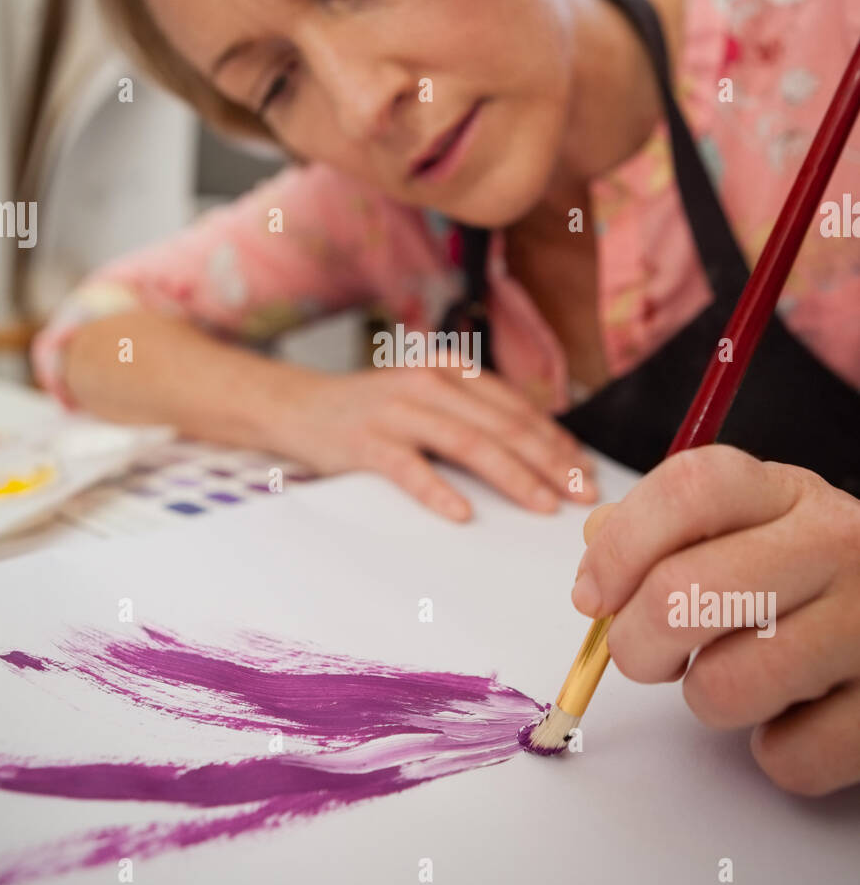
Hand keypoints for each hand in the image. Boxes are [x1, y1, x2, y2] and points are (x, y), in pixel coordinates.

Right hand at [263, 363, 597, 519]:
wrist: (299, 407)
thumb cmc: (373, 411)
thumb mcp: (428, 397)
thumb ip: (474, 413)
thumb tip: (539, 451)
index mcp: (452, 370)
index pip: (517, 408)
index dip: (556, 441)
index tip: (585, 470)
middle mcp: (430, 382)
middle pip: (503, 426)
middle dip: (550, 463)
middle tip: (581, 495)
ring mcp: (397, 410)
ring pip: (469, 444)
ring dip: (513, 477)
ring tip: (542, 505)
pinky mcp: (366, 441)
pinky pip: (409, 468)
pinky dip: (438, 491)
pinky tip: (463, 514)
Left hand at [571, 445, 859, 795]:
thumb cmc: (816, 578)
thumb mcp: (755, 524)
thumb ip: (669, 526)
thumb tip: (599, 542)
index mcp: (790, 493)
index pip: (687, 490)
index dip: (619, 548)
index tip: (593, 595)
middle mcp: (836, 545)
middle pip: (682, 592)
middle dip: (635, 643)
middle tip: (645, 655)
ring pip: (724, 687)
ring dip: (707, 700)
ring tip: (739, 677)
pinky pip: (786, 755)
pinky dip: (775, 750)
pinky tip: (798, 714)